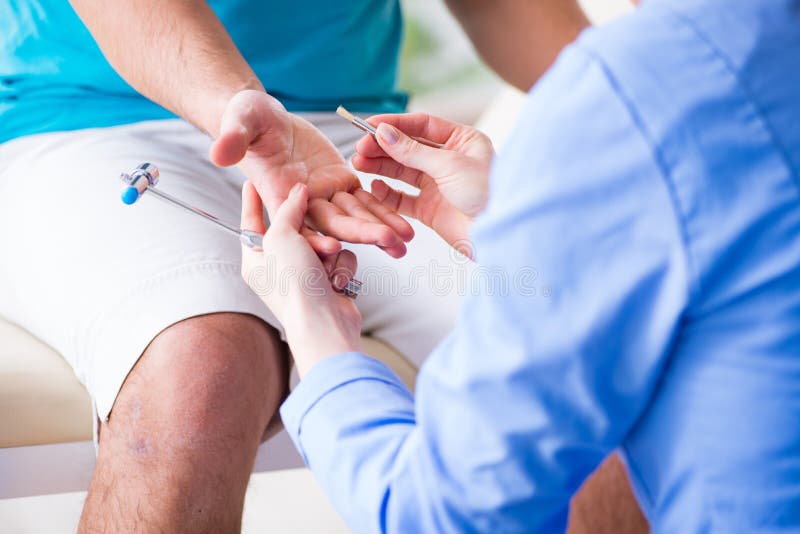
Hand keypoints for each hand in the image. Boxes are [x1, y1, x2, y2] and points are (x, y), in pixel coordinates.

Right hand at [211, 90, 413, 257]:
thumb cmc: (246, 118)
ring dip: (380, 228)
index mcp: (278, 193)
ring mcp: (323, 194)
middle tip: (391, 243)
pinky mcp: (340, 182)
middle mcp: (303, 202)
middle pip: (334, 223)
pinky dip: (383, 211)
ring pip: (355, 216)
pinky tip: (404, 225)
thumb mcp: (240, 121)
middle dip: (363, 234)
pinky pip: (365, 199)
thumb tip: (218, 152)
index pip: (296, 221)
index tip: (334, 249)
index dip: (313, 237)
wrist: (264, 117)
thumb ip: (233, 138)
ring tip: (405, 241)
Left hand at [240, 181, 361, 376]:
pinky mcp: (329, 284)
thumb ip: (289, 210)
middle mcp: (278, 268)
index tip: (252, 181)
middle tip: (317, 231)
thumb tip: (298, 191)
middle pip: (297, 231)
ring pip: (325, 244)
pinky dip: (342, 269)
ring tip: (327, 270)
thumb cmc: (294, 285)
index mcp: (256, 259)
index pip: (252, 222)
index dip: (253, 200)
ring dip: (331, 255)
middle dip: (313, 234)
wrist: (324, 324)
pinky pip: (340, 260)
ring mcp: (304, 277)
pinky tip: (337, 283)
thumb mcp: (282, 237)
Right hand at [352, 113, 493, 254]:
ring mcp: (439, 185)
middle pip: (409, 148)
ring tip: (359, 163)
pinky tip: (375, 186)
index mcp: (463, 141)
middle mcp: (450, 160)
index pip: (422, 125)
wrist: (499, 234)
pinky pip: (404, 198)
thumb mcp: (449, 165)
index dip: (394, 124)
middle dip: (383, 147)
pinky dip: (388, 193)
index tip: (369, 125)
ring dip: (381, 167)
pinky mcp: (431, 209)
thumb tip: (384, 134)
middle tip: (360, 147)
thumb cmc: (488, 195)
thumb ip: (412, 151)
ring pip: (403, 171)